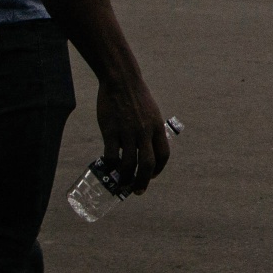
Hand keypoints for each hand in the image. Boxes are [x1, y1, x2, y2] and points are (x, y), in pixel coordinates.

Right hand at [97, 75, 170, 193]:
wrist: (121, 80)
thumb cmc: (136, 97)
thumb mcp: (151, 112)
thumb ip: (150, 130)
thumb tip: (145, 148)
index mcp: (157, 127)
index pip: (163, 155)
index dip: (158, 170)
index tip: (151, 176)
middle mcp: (145, 131)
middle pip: (147, 164)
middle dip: (143, 182)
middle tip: (137, 191)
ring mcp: (127, 132)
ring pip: (129, 164)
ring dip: (125, 178)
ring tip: (121, 184)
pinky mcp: (111, 131)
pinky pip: (111, 155)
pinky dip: (110, 166)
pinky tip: (108, 168)